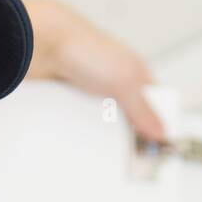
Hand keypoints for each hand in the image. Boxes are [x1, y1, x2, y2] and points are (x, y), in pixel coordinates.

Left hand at [25, 0, 166, 142]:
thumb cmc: (85, 48)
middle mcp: (113, 79)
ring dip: (101, 134)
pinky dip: (79, 130)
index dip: (156, 123)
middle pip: (127, 115)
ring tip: (103, 151)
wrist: (40, 44)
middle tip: (129, 157)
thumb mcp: (125, 81)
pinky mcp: (68, 97)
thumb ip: (144, 108)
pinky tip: (78, 140)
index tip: (156, 148)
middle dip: (128, 134)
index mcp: (134, 72)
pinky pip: (77, 121)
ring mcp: (89, 89)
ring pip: (101, 120)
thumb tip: (161, 131)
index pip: (153, 101)